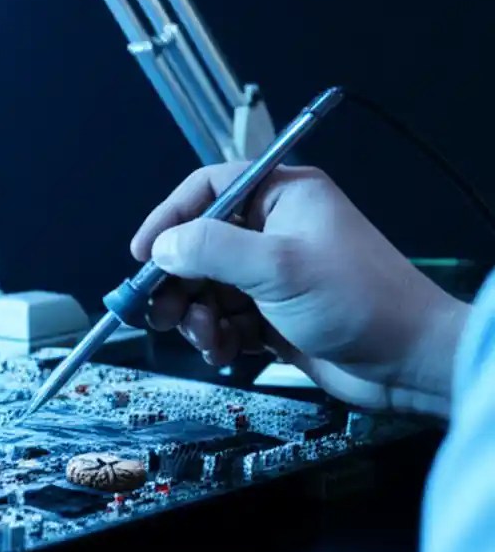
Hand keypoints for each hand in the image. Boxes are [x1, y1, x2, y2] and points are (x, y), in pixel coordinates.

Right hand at [131, 164, 468, 416]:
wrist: (409, 362)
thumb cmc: (361, 301)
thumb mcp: (279, 266)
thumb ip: (212, 249)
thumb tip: (162, 246)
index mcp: (281, 197)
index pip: (207, 189)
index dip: (169, 217)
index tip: (143, 253)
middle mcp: (273, 230)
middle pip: (198, 245)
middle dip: (176, 281)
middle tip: (158, 311)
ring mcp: (272, 274)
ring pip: (206, 288)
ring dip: (195, 316)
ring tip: (205, 336)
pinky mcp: (272, 314)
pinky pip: (224, 319)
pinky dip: (216, 337)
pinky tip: (225, 351)